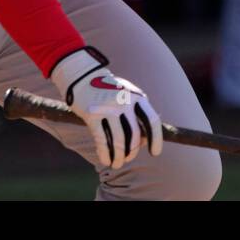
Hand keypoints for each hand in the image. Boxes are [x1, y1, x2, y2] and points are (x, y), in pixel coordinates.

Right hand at [49, 47, 162, 169]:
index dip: (156, 139)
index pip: (152, 120)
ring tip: (117, 164)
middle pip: (135, 135)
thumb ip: (137, 114)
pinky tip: (106, 160)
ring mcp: (108, 107)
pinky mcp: (92, 114)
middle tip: (128, 158)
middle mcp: (124, 101)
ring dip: (119, 157)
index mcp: (137, 96)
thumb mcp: (127, 95)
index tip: (154, 153)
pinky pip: (101, 140)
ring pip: (118, 141)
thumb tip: (144, 142)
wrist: (82, 76)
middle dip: (132, 151)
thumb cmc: (109, 91)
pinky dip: (105, 154)